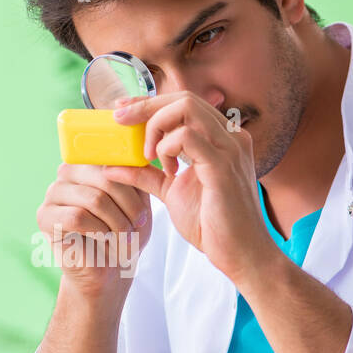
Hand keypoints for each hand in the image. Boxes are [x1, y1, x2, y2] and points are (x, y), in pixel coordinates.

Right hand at [36, 162, 151, 298]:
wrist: (109, 270)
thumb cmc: (124, 234)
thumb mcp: (141, 202)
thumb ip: (137, 178)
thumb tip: (137, 160)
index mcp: (90, 163)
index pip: (114, 160)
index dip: (133, 187)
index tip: (142, 213)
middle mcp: (68, 172)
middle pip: (105, 177)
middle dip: (128, 206)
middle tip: (137, 226)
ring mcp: (53, 193)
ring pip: (94, 199)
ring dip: (116, 223)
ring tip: (123, 238)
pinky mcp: (44, 216)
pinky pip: (77, 217)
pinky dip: (98, 232)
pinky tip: (103, 240)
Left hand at [103, 91, 278, 288]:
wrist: (239, 254)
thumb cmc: (213, 225)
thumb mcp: (171, 193)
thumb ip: (146, 176)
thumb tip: (113, 167)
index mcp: (221, 138)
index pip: (184, 103)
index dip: (149, 102)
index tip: (122, 110)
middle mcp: (230, 136)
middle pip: (183, 98)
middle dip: (145, 106)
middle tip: (119, 121)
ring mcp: (229, 148)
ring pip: (185, 108)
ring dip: (155, 127)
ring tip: (149, 156)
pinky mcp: (223, 166)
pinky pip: (187, 137)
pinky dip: (166, 148)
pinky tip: (167, 171)